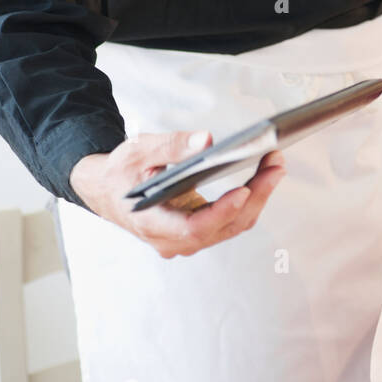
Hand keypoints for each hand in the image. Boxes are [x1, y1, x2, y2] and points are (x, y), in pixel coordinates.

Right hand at [68, 130, 286, 258]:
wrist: (105, 190)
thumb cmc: (119, 172)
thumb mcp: (138, 150)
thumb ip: (172, 146)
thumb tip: (207, 141)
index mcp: (152, 224)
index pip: (194, 228)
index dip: (222, 212)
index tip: (246, 190)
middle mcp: (172, 240)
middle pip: (223, 226)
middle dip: (255, 195)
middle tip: (276, 163)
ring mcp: (185, 240)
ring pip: (231, 226)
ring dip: (257, 196)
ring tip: (274, 164)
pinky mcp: (196, 231)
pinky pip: (229, 222)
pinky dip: (248, 200)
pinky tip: (261, 176)